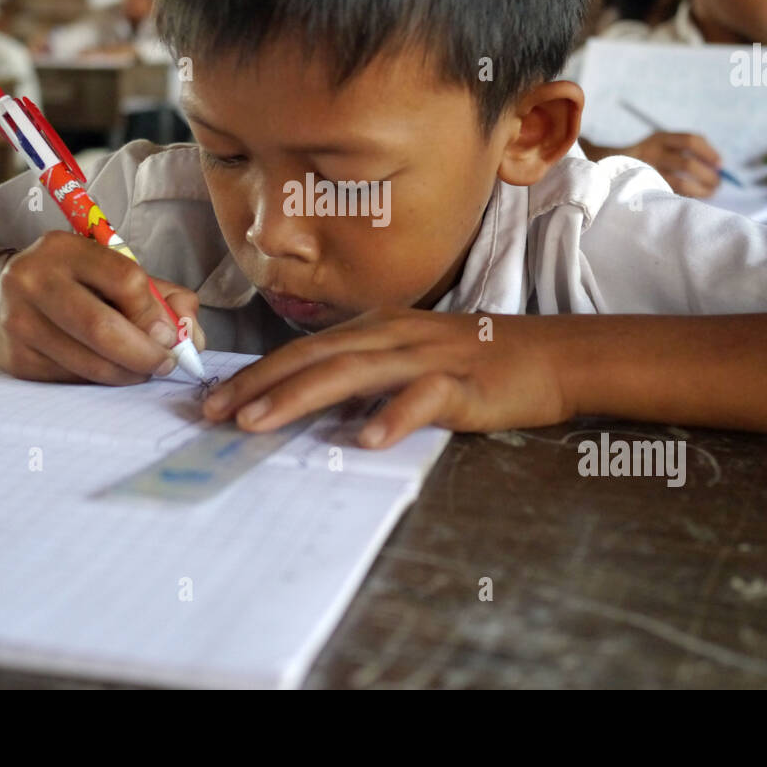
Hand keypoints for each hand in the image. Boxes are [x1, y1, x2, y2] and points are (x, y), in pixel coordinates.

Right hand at [0, 230, 204, 383]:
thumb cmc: (74, 283)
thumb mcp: (113, 271)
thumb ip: (163, 297)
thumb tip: (190, 337)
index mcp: (65, 248)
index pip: (125, 280)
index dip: (154, 314)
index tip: (169, 334)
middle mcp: (34, 279)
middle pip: (102, 328)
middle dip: (145, 354)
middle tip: (165, 364)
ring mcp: (19, 320)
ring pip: (89, 362)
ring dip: (127, 374)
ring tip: (142, 369)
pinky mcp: (16, 358)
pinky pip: (72, 379)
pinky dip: (100, 380)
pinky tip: (108, 369)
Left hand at [202, 309, 570, 447]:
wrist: (553, 356)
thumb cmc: (477, 362)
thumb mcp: (410, 359)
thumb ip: (365, 376)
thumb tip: (311, 404)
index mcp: (377, 328)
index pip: (305, 350)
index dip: (257, 374)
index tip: (213, 401)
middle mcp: (393, 334)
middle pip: (315, 357)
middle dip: (260, 385)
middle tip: (214, 414)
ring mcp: (427, 356)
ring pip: (353, 372)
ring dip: (301, 397)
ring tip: (260, 423)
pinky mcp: (463, 382)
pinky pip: (423, 398)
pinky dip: (392, 416)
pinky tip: (364, 439)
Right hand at [623, 131, 722, 196]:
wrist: (607, 167)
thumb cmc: (646, 159)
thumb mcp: (660, 146)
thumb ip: (684, 151)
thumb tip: (717, 168)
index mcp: (660, 138)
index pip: (690, 140)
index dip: (709, 152)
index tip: (720, 164)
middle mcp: (651, 151)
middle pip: (687, 163)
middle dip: (708, 175)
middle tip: (717, 184)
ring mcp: (645, 170)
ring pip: (679, 183)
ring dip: (700, 190)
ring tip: (709, 193)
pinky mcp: (642, 188)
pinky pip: (669, 193)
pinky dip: (685, 196)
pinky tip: (690, 198)